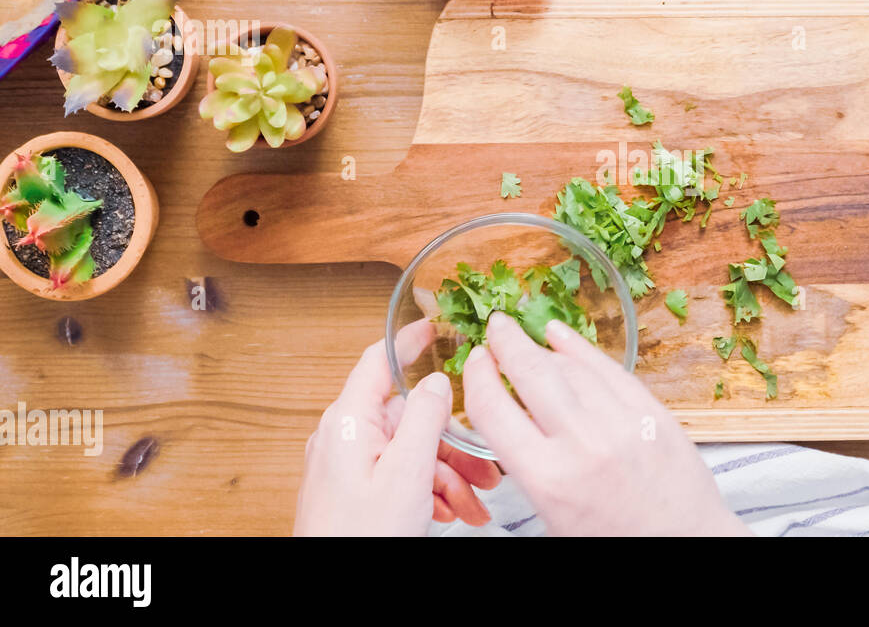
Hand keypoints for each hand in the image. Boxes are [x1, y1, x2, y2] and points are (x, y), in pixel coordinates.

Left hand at [294, 321, 501, 535]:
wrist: (331, 595)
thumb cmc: (359, 537)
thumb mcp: (406, 473)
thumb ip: (424, 419)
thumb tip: (438, 382)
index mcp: (349, 421)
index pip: (378, 361)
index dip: (409, 341)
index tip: (438, 326)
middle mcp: (345, 437)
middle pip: (408, 418)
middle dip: (451, 442)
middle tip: (485, 466)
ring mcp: (348, 466)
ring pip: (409, 452)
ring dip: (446, 475)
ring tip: (473, 504)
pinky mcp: (354, 492)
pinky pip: (398, 476)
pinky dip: (428, 491)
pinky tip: (450, 513)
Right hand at [463, 312, 748, 535]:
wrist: (684, 548)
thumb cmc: (614, 541)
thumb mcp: (552, 516)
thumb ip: (527, 465)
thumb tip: (507, 415)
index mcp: (548, 479)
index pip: (494, 411)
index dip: (478, 377)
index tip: (475, 360)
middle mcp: (583, 445)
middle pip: (532, 374)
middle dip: (508, 343)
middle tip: (496, 326)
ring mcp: (622, 424)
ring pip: (572, 368)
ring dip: (543, 346)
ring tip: (525, 333)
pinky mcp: (652, 414)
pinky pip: (610, 370)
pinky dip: (583, 350)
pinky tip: (564, 337)